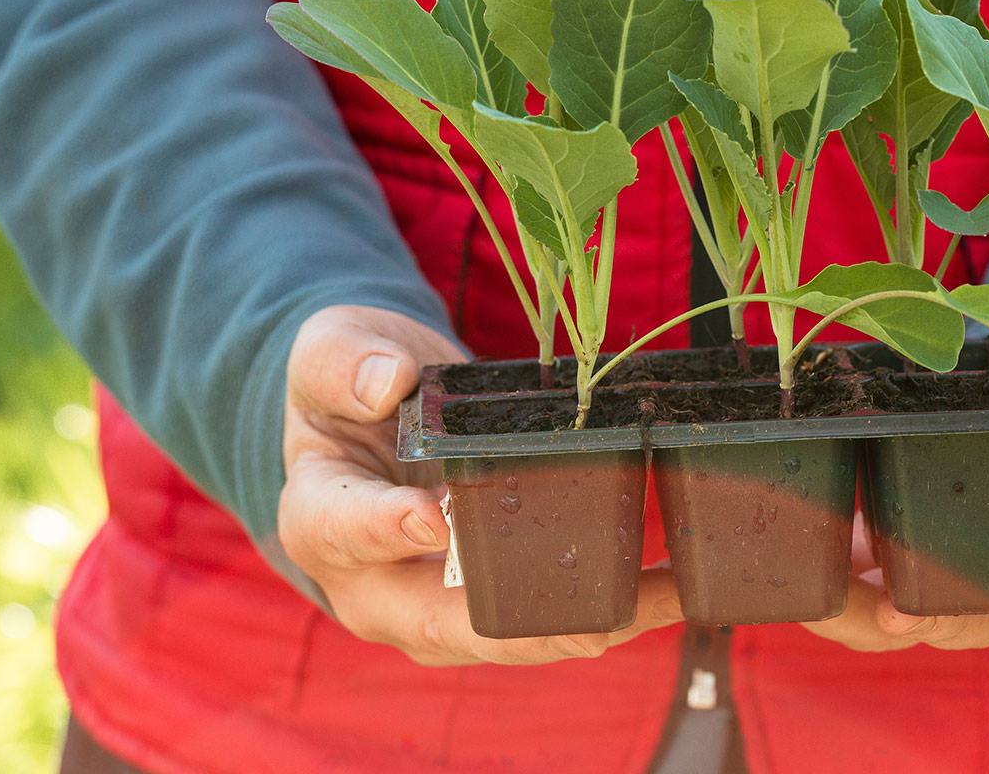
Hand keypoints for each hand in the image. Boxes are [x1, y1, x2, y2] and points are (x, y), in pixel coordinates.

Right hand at [277, 305, 682, 665]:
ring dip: (587, 625)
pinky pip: (541, 619)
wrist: (371, 417)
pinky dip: (606, 610)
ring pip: (506, 636)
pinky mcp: (482, 605)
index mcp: (320, 517)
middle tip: (593, 624)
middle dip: (524, 628)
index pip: (347, 529)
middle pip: (442, 623)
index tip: (436, 519)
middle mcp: (372, 585)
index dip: (389, 528)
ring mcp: (431, 608)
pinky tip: (668, 592)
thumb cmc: (348, 385)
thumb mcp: (331, 351)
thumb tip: (389, 382)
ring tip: (662, 601)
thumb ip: (346, 363)